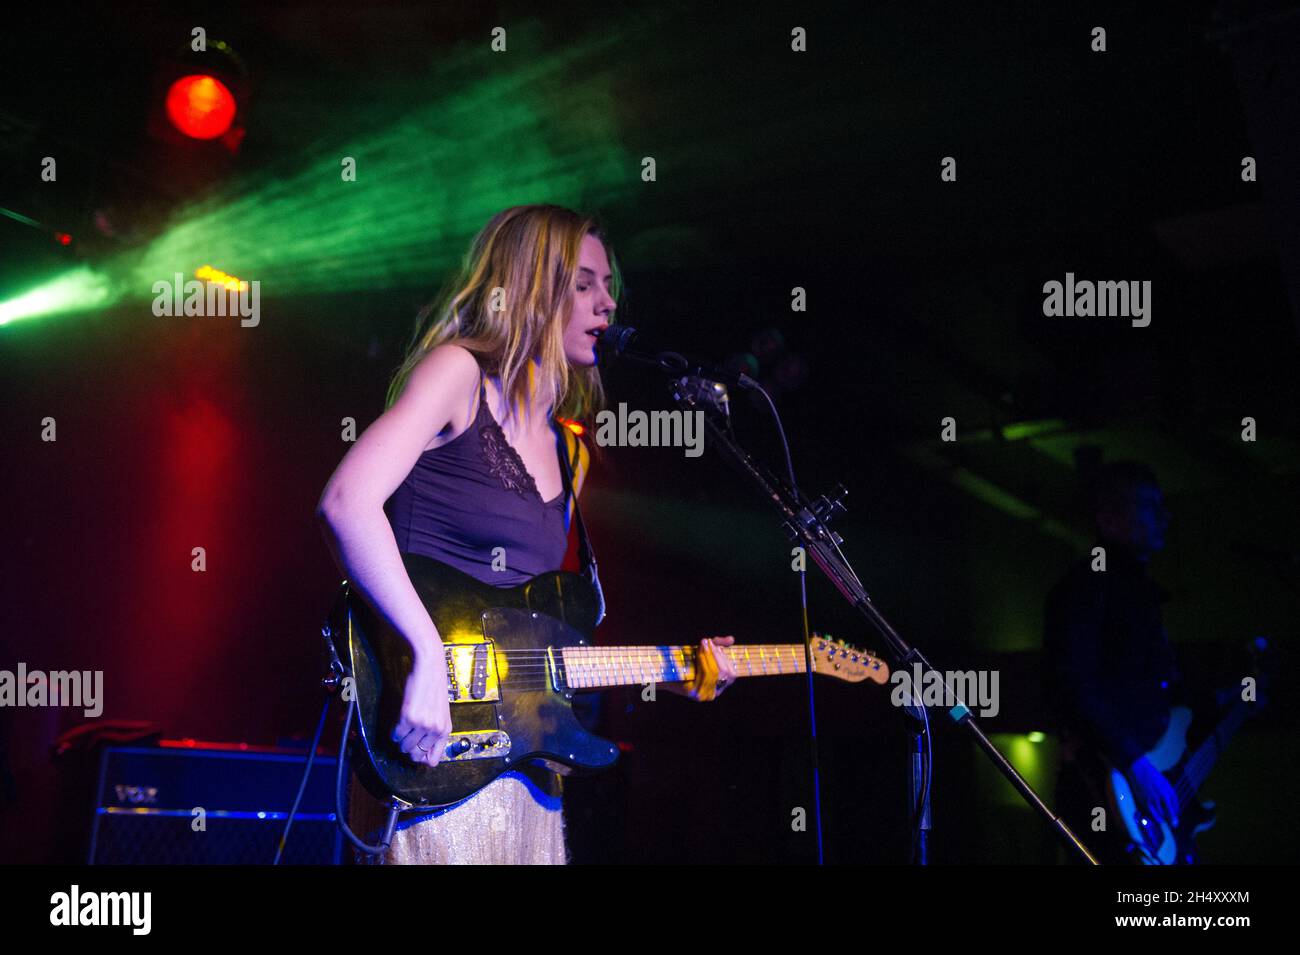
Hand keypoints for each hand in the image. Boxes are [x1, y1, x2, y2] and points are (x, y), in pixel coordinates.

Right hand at [394, 646, 452, 766]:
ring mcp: (422, 725)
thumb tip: (421, 752)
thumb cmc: (434, 688)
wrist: (430, 668)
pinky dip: (394, 732)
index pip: (432, 760)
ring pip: (404, 747)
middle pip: (415, 755)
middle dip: (408, 748)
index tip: (415, 752)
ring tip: (403, 727)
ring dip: (400, 740)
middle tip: (407, 736)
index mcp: (445, 730)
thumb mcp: (441, 713)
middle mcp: (435, 730)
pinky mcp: (409, 717)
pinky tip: (399, 721)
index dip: (421, 759)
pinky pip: (396, 735)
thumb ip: (435, 731)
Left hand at [673, 636, 737, 701]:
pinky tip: (699, 650)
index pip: (732, 674)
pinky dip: (704, 659)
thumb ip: (718, 646)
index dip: (726, 658)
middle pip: (726, 673)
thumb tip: (731, 639)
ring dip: (710, 655)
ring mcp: (704, 695)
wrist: (664, 674)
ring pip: (716, 672)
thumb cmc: (685, 663)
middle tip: (709, 642)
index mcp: (719, 687)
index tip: (717, 645)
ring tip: (704, 644)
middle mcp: (713, 694)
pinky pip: (705, 674)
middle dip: (718, 655)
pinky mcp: (694, 693)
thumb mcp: (704, 654)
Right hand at [1128, 755, 1178, 827]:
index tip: (1176, 819)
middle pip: (1169, 814)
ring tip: (1164, 820)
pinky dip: (1154, 817)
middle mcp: (1162, 797)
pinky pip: (1151, 812)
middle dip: (1171, 820)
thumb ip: (1171, 795)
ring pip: (1160, 815)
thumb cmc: (1154, 776)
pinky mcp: (1144, 800)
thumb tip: (1174, 807)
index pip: (1175, 808)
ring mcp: (1153, 799)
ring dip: (1162, 819)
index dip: (1176, 815)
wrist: (1140, 770)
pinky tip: (1157, 818)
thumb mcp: (1166, 784)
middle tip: (1174, 825)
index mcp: (1169, 792)